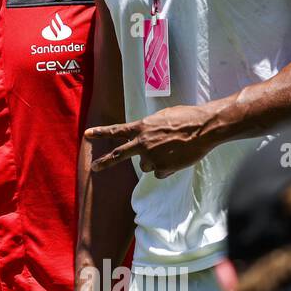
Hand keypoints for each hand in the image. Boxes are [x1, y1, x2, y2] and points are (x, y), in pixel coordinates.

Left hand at [86, 103, 220, 178]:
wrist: (204, 127)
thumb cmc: (186, 118)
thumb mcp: (162, 118)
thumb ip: (150, 129)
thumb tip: (147, 142)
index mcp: (142, 128)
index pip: (116, 131)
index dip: (101, 132)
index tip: (86, 134)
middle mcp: (143, 143)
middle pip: (119, 155)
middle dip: (105, 162)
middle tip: (95, 167)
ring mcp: (152, 157)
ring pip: (146, 165)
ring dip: (154, 161)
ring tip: (171, 150)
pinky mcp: (163, 168)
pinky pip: (161, 172)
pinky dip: (168, 167)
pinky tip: (178, 158)